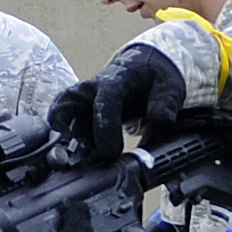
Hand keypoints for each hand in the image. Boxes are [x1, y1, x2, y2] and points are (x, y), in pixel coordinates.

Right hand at [52, 42, 185, 150]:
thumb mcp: (170, 87)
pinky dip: (69, 145)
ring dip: (65, 142)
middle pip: (66, 105)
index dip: (105, 128)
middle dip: (64, 130)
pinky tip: (79, 163)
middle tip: (69, 155)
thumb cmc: (155, 76)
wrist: (145, 67)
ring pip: (61, 119)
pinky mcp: (80, 115)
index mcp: (115, 80)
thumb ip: (164, 107)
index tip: (110, 153)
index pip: (104, 102)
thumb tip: (158, 126)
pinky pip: (66, 129)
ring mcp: (82, 102)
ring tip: (75, 165)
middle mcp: (91, 90)